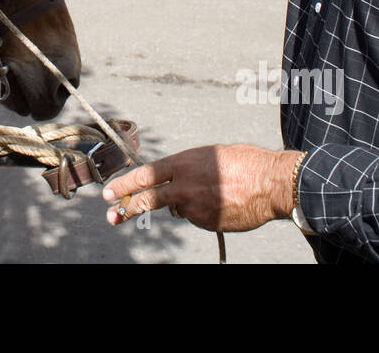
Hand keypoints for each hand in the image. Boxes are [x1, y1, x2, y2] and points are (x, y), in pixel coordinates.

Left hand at [103, 145, 299, 232]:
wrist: (270, 183)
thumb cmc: (243, 162)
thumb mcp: (209, 155)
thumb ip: (186, 168)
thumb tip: (173, 180)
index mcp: (182, 164)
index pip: (144, 175)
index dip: (124, 184)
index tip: (109, 191)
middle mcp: (184, 187)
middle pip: (147, 200)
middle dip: (126, 208)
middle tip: (112, 215)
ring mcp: (195, 208)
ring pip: (177, 208)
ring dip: (183, 203)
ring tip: (210, 192)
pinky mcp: (206, 223)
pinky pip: (196, 217)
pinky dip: (202, 211)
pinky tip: (220, 201)